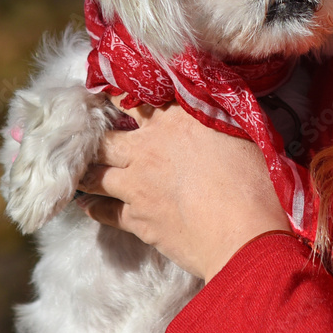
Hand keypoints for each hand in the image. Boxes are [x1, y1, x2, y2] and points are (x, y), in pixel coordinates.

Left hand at [77, 100, 290, 280]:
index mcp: (176, 120)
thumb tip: (210, 103)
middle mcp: (148, 148)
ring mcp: (137, 185)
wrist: (244, 238)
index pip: (137, 100)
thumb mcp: (243, 134)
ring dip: (85, 172)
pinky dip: (94, 207)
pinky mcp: (137, 220)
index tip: (110, 94)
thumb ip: (217, 117)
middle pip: (107, 138)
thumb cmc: (256, 185)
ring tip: (76, 170)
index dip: (122, 97)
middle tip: (83, 136)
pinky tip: (86, 205)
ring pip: (96, 174)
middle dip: (94, 137)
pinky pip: (105, 211)